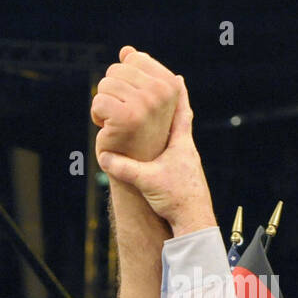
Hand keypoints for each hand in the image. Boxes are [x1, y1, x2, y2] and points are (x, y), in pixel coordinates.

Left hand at [92, 46, 180, 162]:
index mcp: (169, 83)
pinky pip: (97, 102)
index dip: (125, 79)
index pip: (132, 59)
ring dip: (104, 105)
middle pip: (115, 70)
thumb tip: (126, 50)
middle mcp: (161, 92)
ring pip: (104, 85)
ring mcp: (146, 104)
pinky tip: (109, 129)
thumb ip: (137, 72)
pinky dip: (96, 116)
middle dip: (112, 92)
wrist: (137, 166)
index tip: (134, 102)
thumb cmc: (138, 130)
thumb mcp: (142, 97)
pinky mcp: (127, 118)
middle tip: (124, 116)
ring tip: (118, 123)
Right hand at [95, 77, 216, 236]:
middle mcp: (185, 149)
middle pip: (180, 120)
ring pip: (176, 138)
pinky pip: (173, 154)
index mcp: (181, 143)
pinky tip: (160, 151)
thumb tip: (103, 157)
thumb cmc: (176, 198)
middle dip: (170, 106)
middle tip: (164, 92)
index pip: (182, 111)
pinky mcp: (182, 176)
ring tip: (158, 118)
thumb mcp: (146, 180)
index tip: (177, 78)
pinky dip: (165, 147)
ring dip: (167, 127)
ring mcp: (185, 162)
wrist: (193, 219)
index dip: (179, 94)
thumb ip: (124, 168)